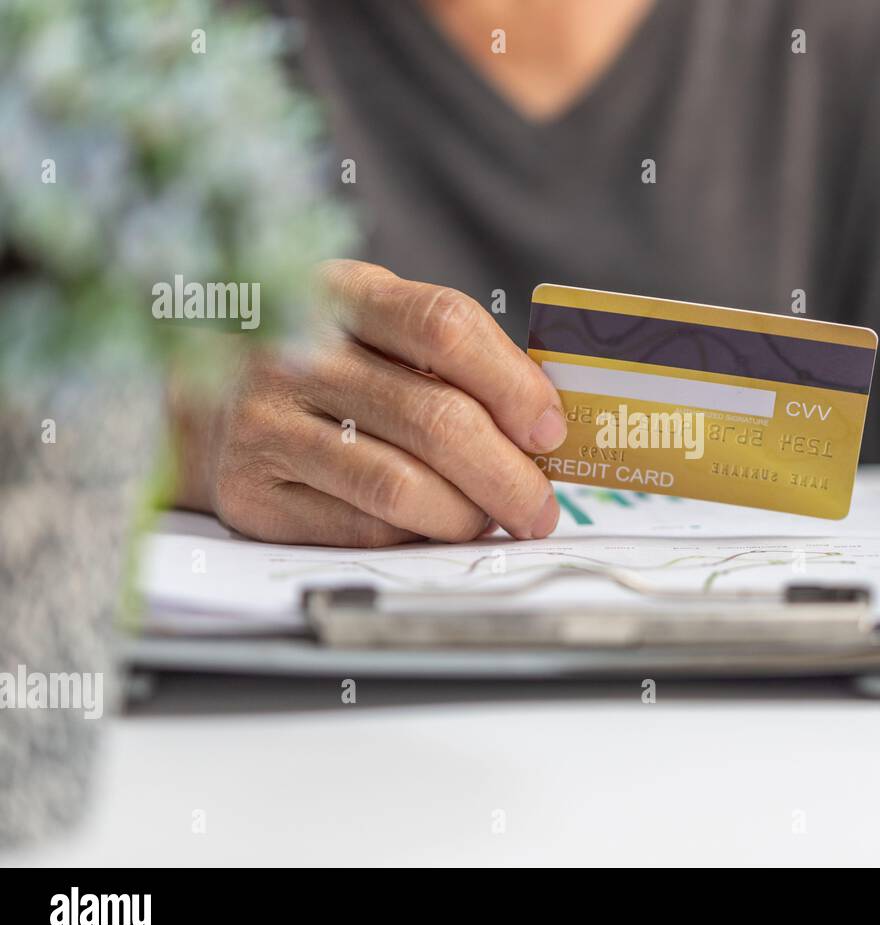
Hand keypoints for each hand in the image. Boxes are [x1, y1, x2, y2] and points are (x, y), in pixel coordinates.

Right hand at [172, 260, 567, 545]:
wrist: (190, 399)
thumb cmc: (315, 362)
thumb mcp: (371, 324)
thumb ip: (450, 356)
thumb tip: (542, 423)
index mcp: (340, 293)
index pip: (444, 326)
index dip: (513, 384)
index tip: (550, 429)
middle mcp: (294, 353)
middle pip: (436, 418)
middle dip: (509, 475)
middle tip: (541, 506)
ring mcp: (265, 424)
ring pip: (402, 486)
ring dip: (469, 515)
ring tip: (493, 519)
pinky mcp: (252, 493)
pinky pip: (363, 527)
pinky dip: (418, 535)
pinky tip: (436, 527)